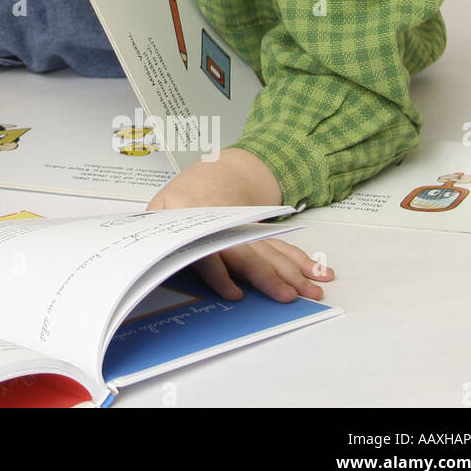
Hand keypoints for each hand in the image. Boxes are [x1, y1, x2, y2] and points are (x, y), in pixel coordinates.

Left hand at [147, 148, 333, 301]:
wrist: (219, 174)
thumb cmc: (184, 199)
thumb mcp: (161, 210)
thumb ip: (157, 230)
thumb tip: (150, 257)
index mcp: (198, 223)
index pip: (208, 251)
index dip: (219, 273)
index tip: (234, 294)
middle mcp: (229, 228)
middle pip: (249, 254)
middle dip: (269, 276)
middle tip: (288, 295)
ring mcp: (250, 231)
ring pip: (273, 251)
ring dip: (295, 272)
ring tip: (313, 290)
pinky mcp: (264, 236)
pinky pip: (284, 248)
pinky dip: (304, 262)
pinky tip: (321, 273)